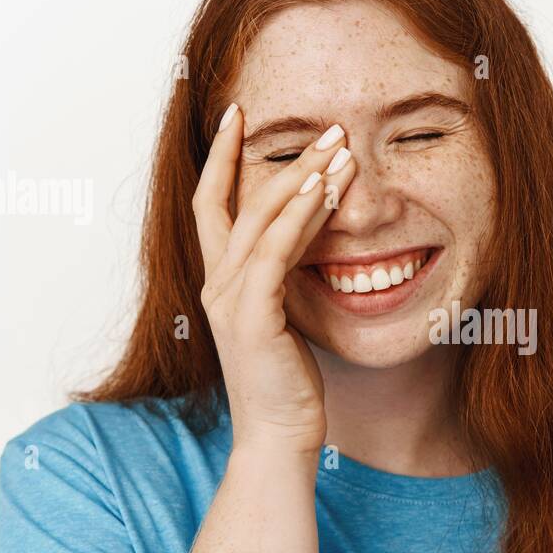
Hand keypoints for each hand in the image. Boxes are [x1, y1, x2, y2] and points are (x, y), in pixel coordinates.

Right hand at [192, 105, 354, 456]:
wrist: (277, 437)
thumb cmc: (287, 384)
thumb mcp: (286, 317)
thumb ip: (285, 276)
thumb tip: (313, 238)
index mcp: (222, 282)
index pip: (213, 204)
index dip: (223, 158)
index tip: (239, 116)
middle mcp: (217, 284)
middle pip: (238, 199)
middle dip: (282, 158)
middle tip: (326, 127)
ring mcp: (229, 299)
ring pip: (260, 218)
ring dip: (301, 177)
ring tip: (338, 147)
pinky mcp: (251, 316)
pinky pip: (275, 252)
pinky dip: (300, 217)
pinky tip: (326, 191)